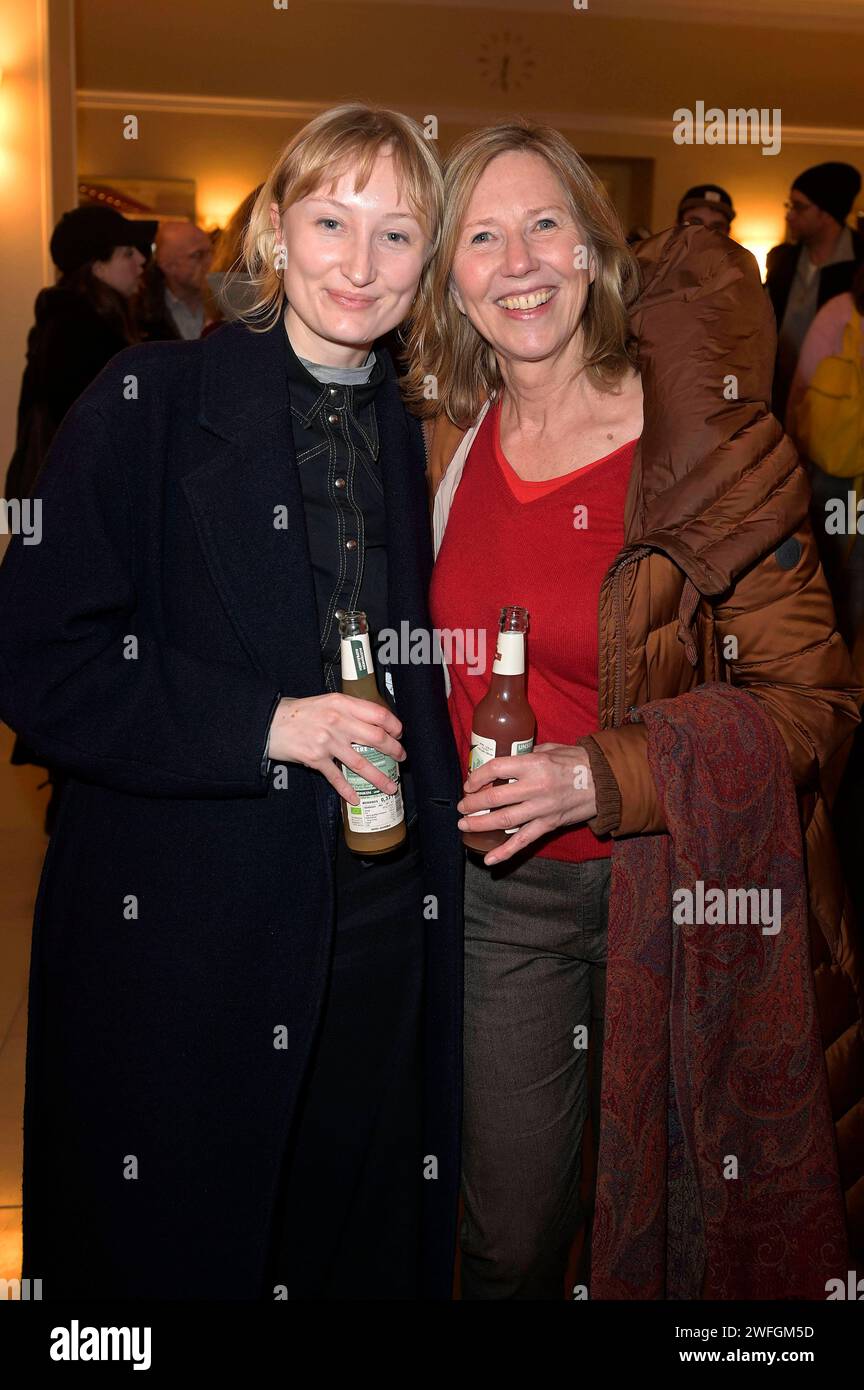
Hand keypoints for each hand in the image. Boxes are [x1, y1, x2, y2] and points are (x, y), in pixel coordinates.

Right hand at [266, 694, 404, 803]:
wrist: (270, 723)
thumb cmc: (300, 712)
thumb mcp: (327, 701)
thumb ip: (349, 709)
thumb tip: (375, 722)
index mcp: (342, 703)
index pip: (378, 714)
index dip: (394, 726)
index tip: (399, 734)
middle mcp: (337, 721)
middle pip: (376, 738)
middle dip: (394, 750)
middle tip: (400, 758)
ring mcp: (327, 741)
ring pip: (361, 762)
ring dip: (379, 777)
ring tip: (390, 786)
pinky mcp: (316, 759)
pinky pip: (336, 777)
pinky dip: (348, 790)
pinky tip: (356, 798)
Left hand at [456, 742, 596, 865]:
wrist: (606, 781)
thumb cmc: (578, 761)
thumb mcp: (551, 748)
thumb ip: (527, 755)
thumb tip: (506, 762)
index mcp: (534, 763)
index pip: (496, 769)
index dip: (477, 777)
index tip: (469, 783)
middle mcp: (535, 787)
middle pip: (495, 798)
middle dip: (473, 804)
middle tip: (462, 807)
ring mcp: (542, 808)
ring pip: (504, 820)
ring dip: (480, 824)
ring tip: (464, 825)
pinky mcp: (549, 824)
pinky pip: (524, 841)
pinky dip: (505, 852)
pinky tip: (489, 859)